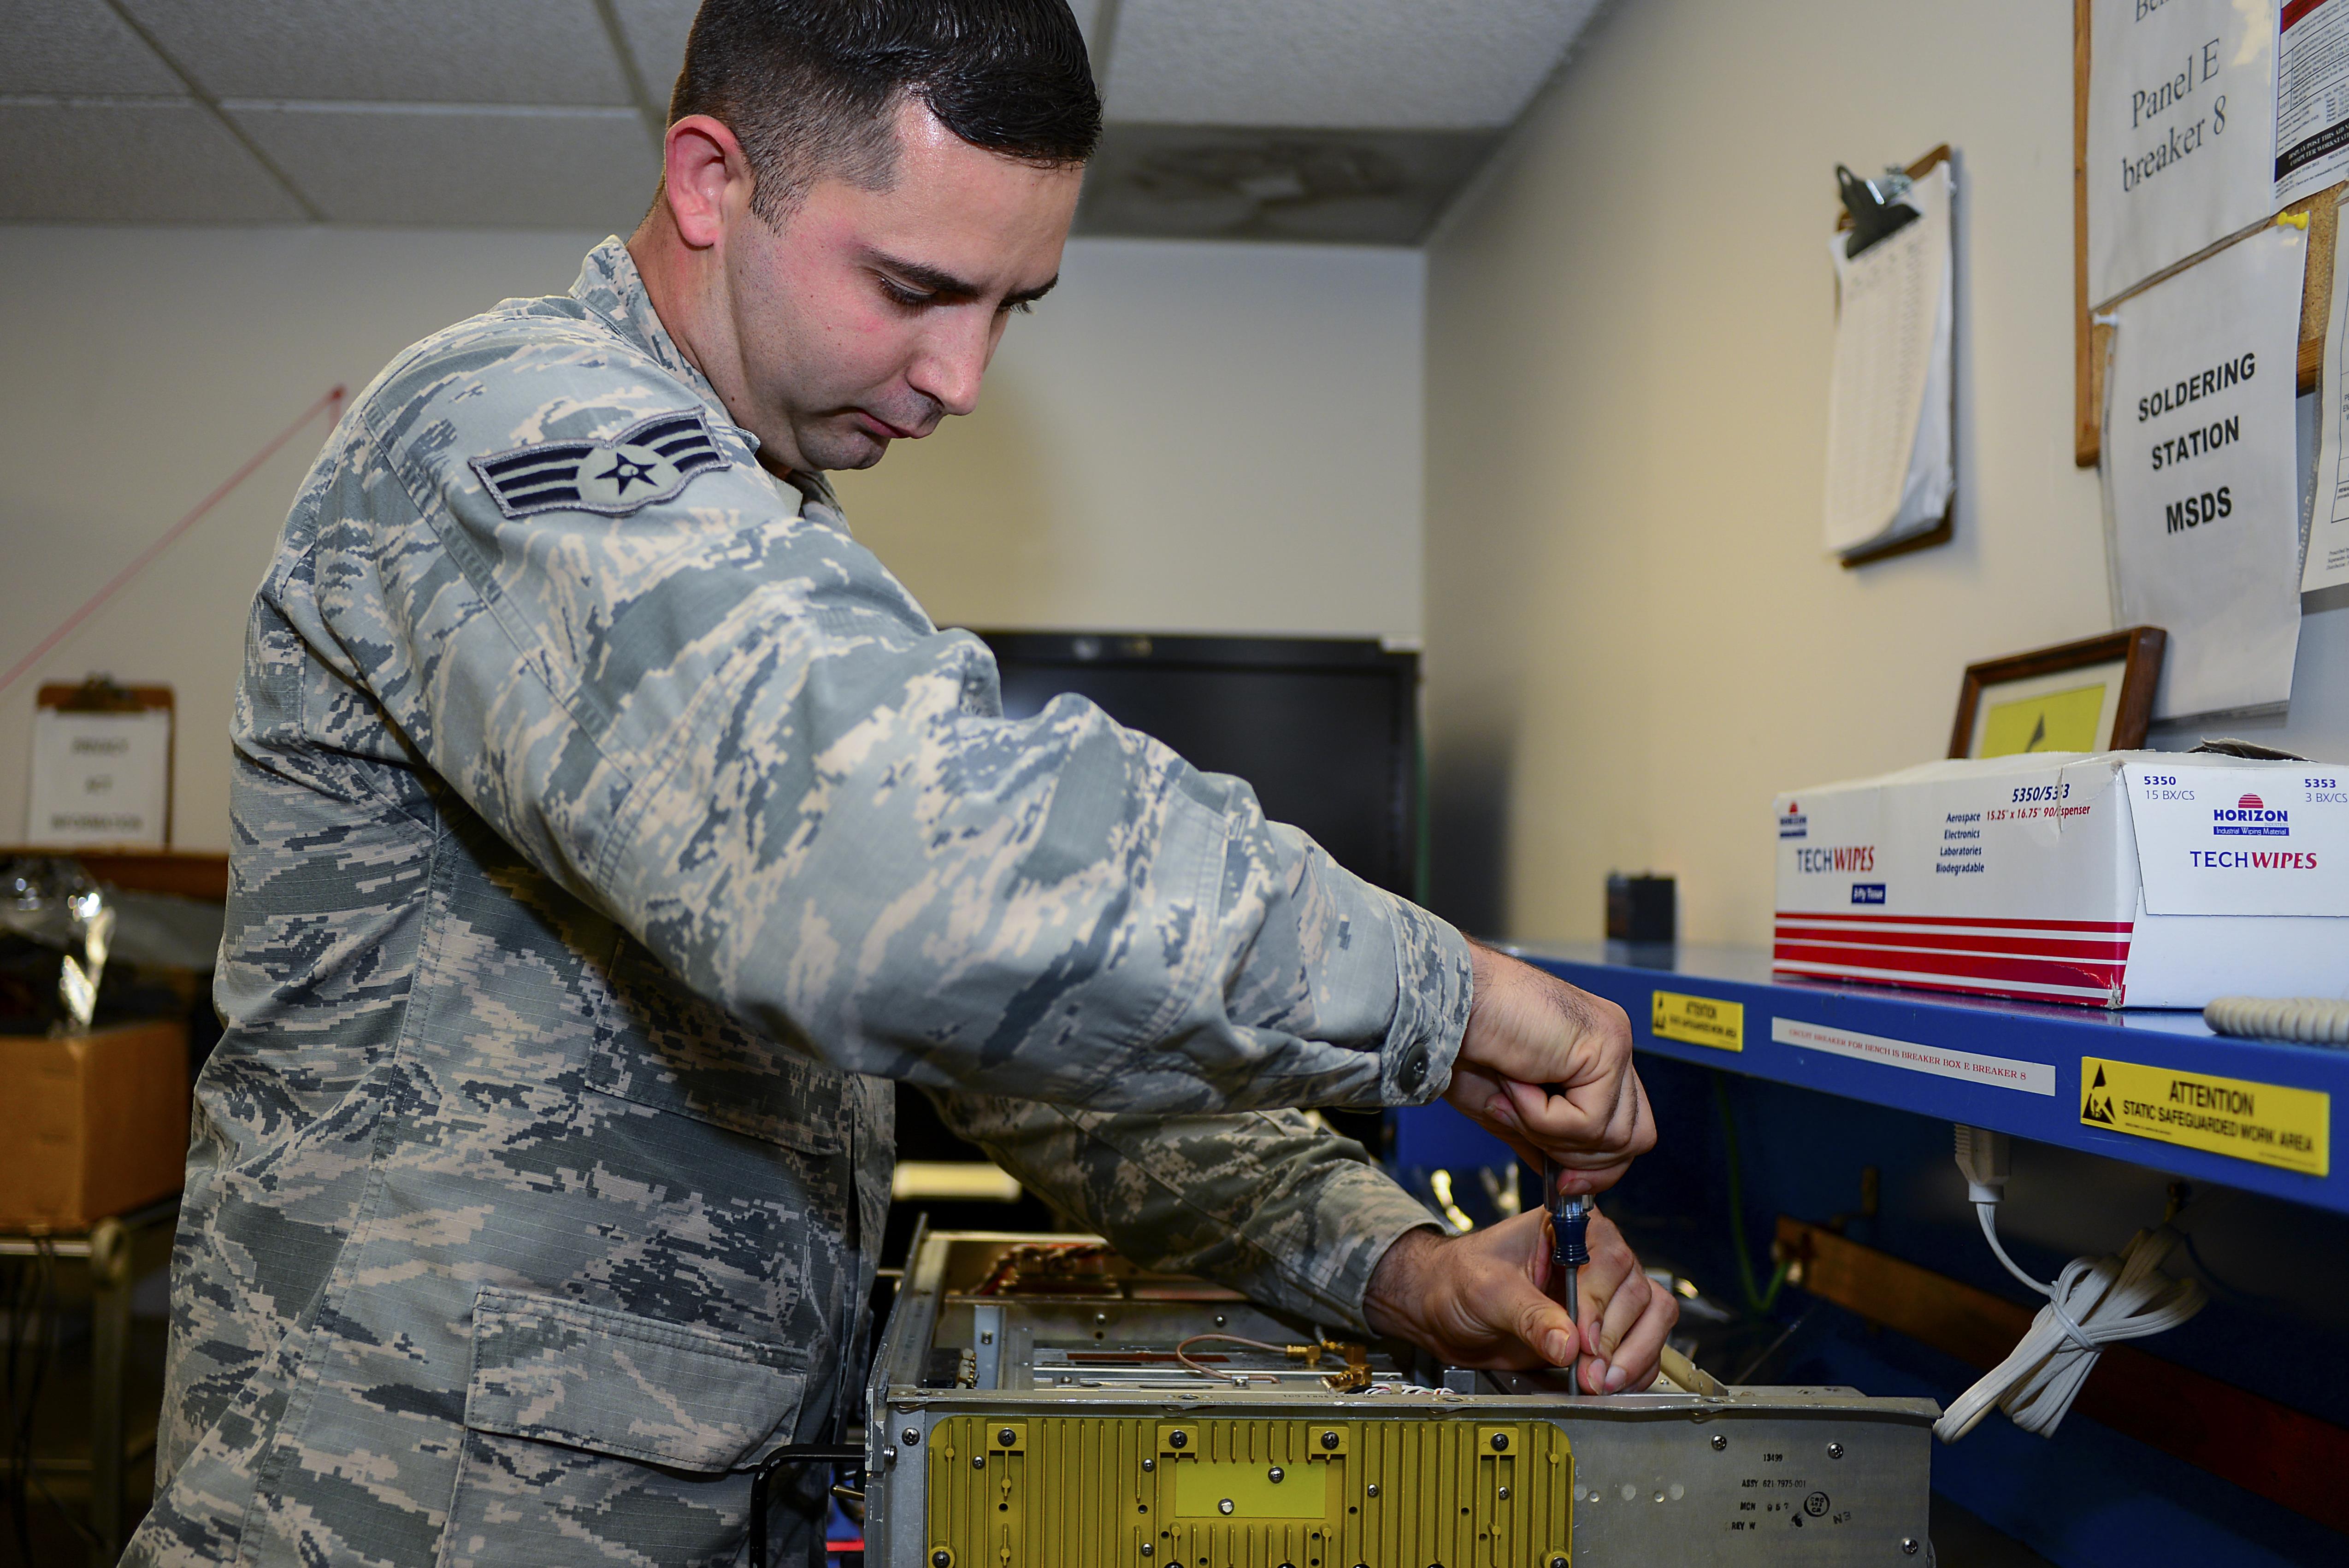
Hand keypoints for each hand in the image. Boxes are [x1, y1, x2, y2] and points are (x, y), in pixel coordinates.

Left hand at [1362, 1208, 1676, 1392]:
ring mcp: (1604, 1294)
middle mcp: (1595, 1257)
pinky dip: (1634, 1369)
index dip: (1600, 1305)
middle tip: (1591, 1374)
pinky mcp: (1604, 1329)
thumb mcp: (1486, 1291)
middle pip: (1639, 1294)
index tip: (1583, 1341)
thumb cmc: (1459, 1280)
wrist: (1444, 1308)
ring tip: (1601, 1383)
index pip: (1609, 1261)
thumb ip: (1528, 1315)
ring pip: (1652, 1319)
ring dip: (1634, 1357)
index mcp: (1569, 1229)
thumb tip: (1567, 1345)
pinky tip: (1609, 1384)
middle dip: (1617, 1341)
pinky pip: (1643, 1346)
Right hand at [1444, 944, 1654, 1190]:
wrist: (1443, 1004)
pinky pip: (1590, 1120)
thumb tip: (1566, 1178)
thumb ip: (1543, 1137)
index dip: (1597, 1166)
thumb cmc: (1463, 1042)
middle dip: (1584, 1160)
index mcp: (1593, 1056)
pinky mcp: (1607, 1044)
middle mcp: (1612, 1046)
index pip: (1626, 1128)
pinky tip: (1517, 1083)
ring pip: (1617, 1136)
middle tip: (1533, 1139)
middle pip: (1635, 1137)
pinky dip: (1545, 1118)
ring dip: (1555, 1135)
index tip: (1563, 1184)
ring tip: (1514, 1100)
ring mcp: (1615, 1042)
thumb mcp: (1506, 1108)